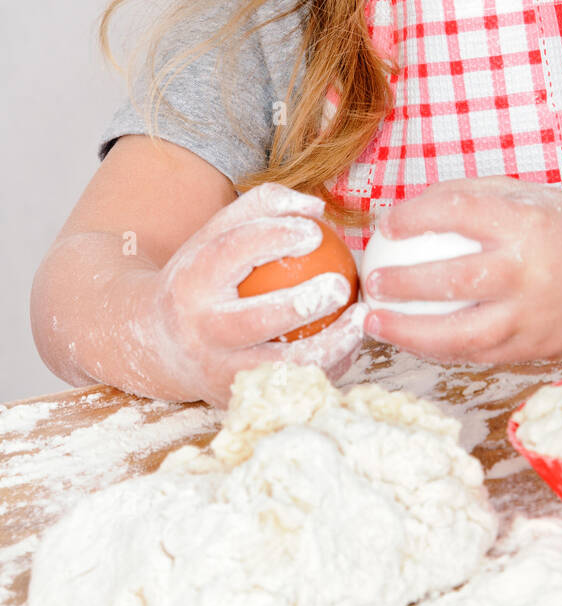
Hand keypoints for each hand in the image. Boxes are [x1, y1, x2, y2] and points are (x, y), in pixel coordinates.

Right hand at [140, 182, 368, 405]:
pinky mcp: (236, 399)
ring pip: (280, 367)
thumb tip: (316, 208)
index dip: (275, 236)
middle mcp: (200, 330)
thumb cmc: (201, 278)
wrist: (158, 345)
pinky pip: (291, 386)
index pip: (233, 252)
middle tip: (341, 284)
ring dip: (330, 346)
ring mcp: (217, 371)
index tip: (314, 232)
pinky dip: (327, 366)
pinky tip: (351, 343)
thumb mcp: (216, 234)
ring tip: (360, 319)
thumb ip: (262, 206)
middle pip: (255, 320)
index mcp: (192, 281)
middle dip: (304, 303)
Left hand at [362, 177, 561, 363]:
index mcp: (527, 222)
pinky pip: (479, 352)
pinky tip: (411, 339)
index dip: (416, 216)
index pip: (459, 212)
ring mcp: (534, 316)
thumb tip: (401, 213)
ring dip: (410, 332)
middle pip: (456, 280)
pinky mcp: (536, 347)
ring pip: (463, 334)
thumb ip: (468, 198)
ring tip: (374, 322)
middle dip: (405, 284)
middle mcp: (530, 271)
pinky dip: (440, 347)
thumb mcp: (524, 195)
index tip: (386, 224)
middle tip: (372, 281)